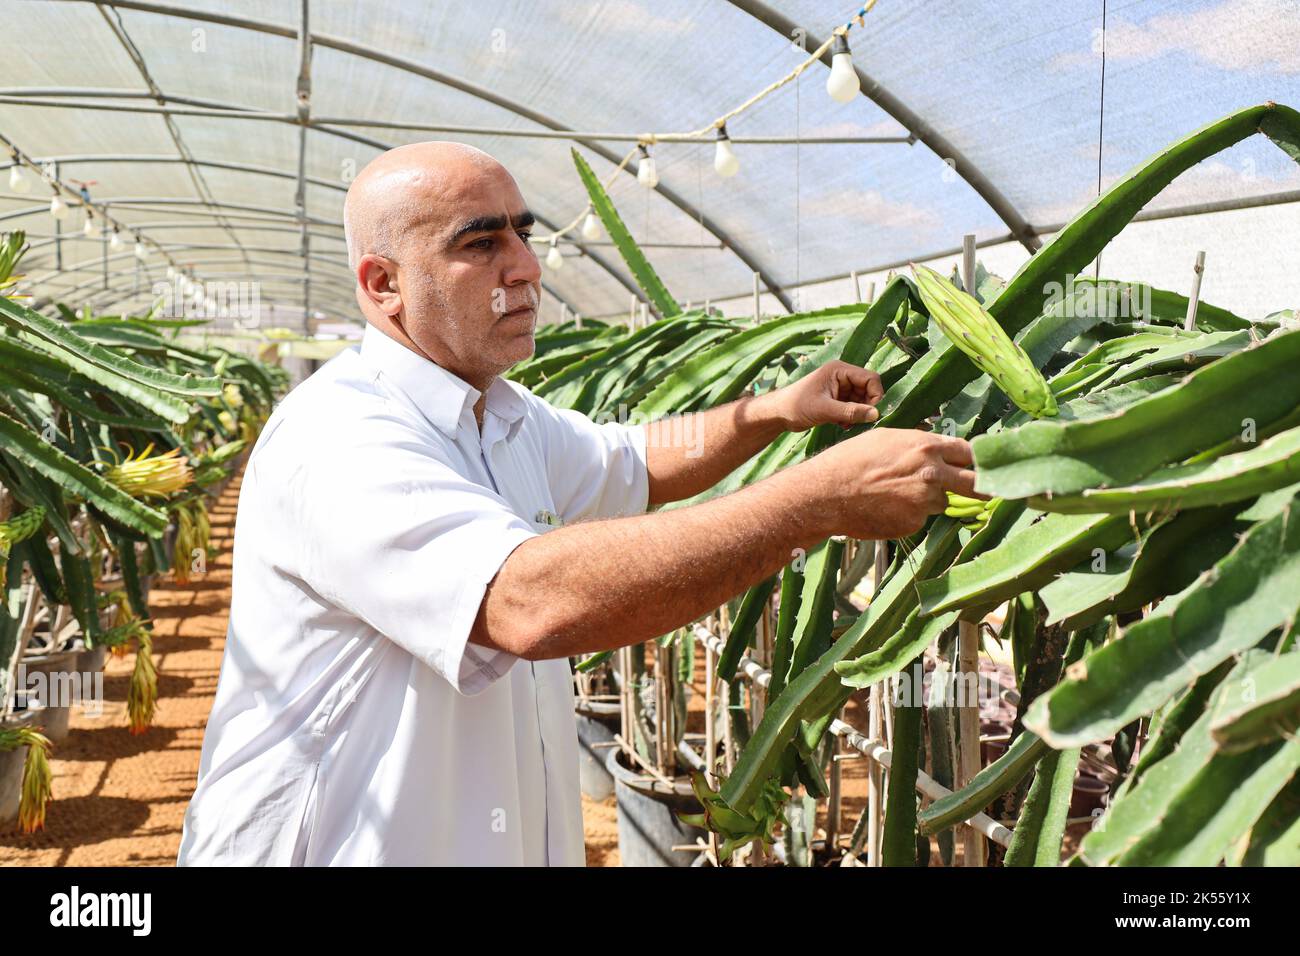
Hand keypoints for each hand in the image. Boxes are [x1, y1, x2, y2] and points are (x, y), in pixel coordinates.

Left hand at [766, 360, 883, 431]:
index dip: (876, 395)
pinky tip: (841, 425)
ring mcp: (839, 388)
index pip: (870, 378)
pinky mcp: (836, 399)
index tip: (872, 413)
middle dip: (866, 406)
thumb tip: (876, 414)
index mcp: (839, 370)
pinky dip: (851, 417)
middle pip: (868, 389)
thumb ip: (850, 412)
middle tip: (857, 421)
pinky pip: (853, 407)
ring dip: (858, 413)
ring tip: (845, 423)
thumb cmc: (796, 406)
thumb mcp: (824, 410)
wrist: (778, 414)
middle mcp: (842, 376)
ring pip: (862, 400)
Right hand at [805, 428, 978, 539]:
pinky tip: (886, 507)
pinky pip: (921, 517)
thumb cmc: (851, 460)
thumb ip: (918, 444)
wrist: (827, 492)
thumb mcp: (886, 438)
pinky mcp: (914, 522)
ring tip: (898, 494)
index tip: (975, 465)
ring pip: (943, 501)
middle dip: (982, 486)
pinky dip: (909, 514)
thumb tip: (936, 450)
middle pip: (975, 483)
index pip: (968, 452)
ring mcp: (925, 501)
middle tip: (986, 490)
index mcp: (926, 446)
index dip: (972, 459)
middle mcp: (932, 473)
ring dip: (930, 500)